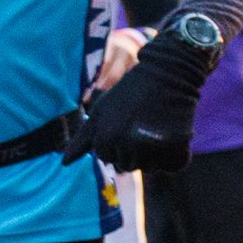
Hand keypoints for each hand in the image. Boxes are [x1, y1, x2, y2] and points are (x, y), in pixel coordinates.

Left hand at [85, 32, 214, 175]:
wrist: (168, 74)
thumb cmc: (130, 92)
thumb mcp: (101, 111)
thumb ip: (83, 139)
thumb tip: (64, 163)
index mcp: (106, 139)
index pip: (108, 158)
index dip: (116, 143)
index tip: (125, 123)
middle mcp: (128, 147)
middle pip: (129, 166)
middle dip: (134, 151)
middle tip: (142, 125)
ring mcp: (153, 149)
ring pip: (151, 168)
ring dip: (155, 155)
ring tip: (157, 129)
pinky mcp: (178, 147)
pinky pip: (174, 166)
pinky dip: (175, 156)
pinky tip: (173, 135)